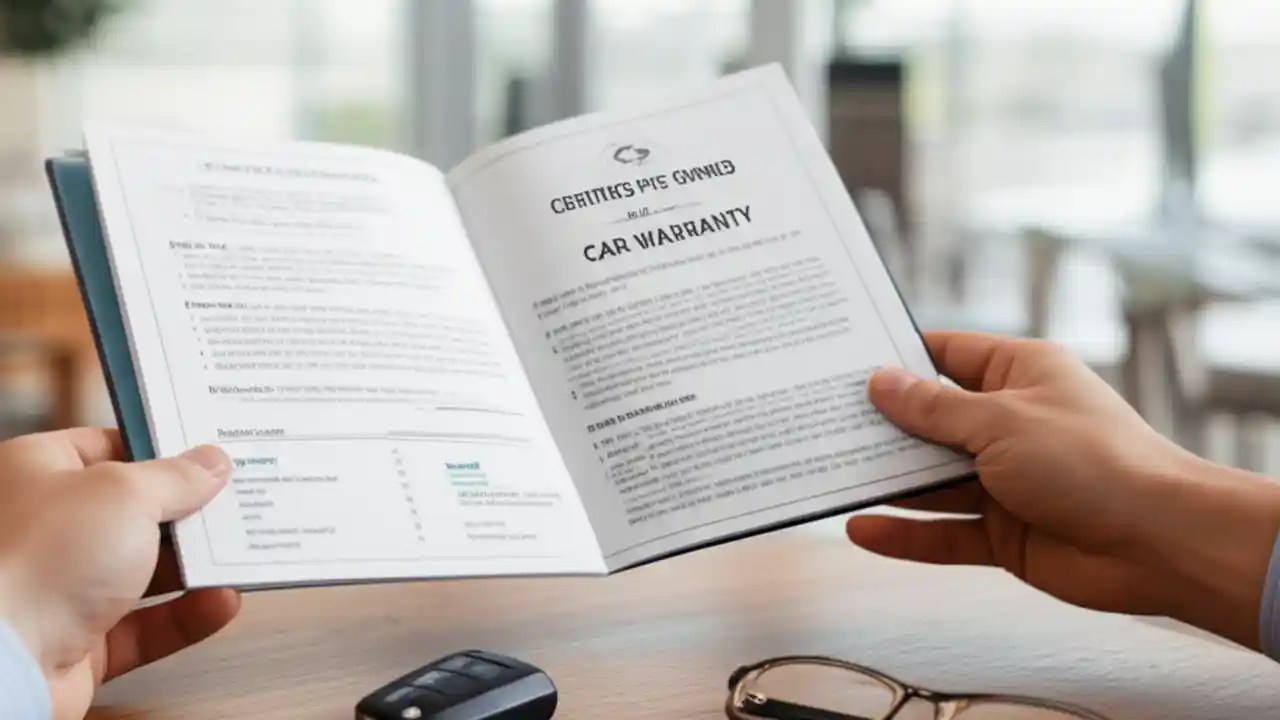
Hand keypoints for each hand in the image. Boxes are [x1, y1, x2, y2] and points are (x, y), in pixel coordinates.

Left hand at [0, 429, 238, 719]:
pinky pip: (146, 625)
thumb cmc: (40, 559)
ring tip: (242, 551)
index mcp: (37, 473)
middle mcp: (47, 529)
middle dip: (188, 511)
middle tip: (240, 500)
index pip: (106, 448)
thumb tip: (211, 463)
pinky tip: (222, 601)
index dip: (160, 449)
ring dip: (195, 566)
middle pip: (134, 511)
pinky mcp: (81, 642)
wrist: (2, 662)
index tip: (210, 452)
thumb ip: (176, 477)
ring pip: (144, 570)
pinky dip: (186, 615)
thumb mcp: (125, 493)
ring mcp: (62, 588)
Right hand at [847, 332, 1279, 648]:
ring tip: (827, 475)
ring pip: (930, 479)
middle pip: (929, 421)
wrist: (1160, 543)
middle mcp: (1008, 423)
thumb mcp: (1001, 421)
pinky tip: (862, 529)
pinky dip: (905, 533)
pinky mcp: (1003, 532)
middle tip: (820, 422)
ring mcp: (1004, 479)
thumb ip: (934, 410)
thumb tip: (881, 384)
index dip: (896, 360)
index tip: (843, 364)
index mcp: (1018, 374)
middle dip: (881, 426)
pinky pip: (942, 531)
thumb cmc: (1095, 463)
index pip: (945, 355)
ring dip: (886, 481)